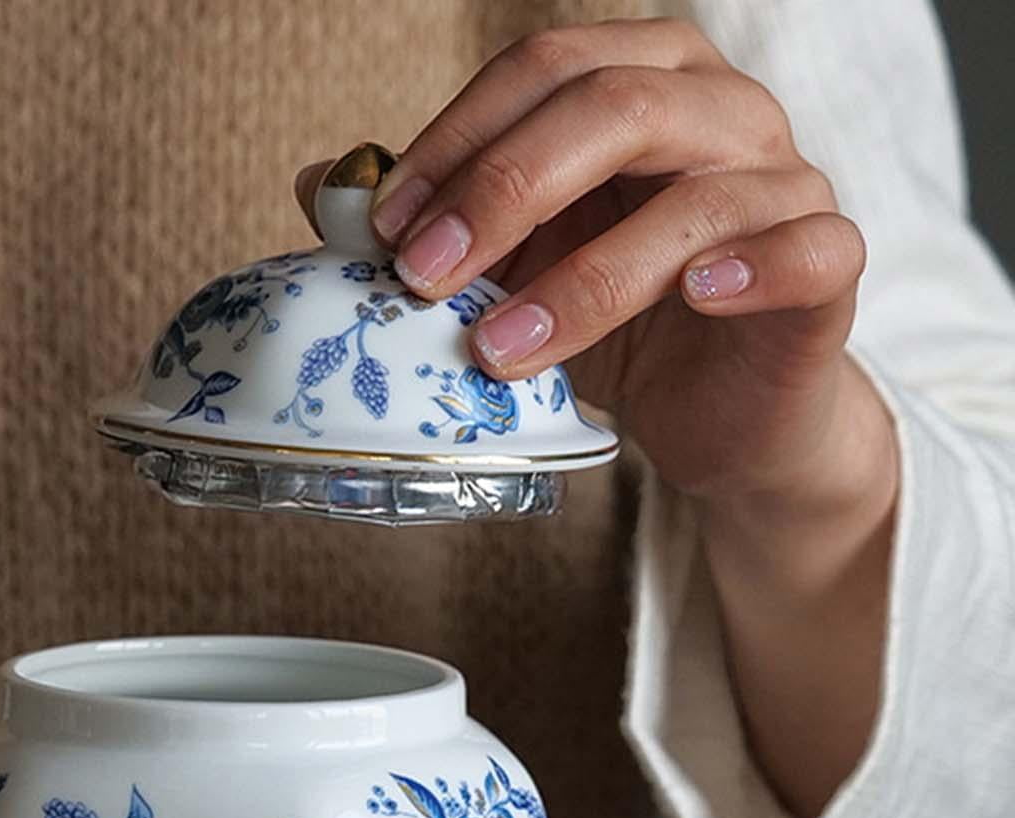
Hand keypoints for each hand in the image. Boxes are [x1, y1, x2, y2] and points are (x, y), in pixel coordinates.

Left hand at [297, 18, 901, 817]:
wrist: (716, 413)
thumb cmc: (616, 326)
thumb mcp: (510, 271)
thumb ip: (435, 222)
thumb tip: (321, 184)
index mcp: (641, 82)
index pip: (542, 69)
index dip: (456, 140)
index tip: (383, 229)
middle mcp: (719, 111)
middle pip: (614, 106)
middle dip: (502, 191)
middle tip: (423, 276)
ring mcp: (784, 181)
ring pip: (691, 200)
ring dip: (584, 278)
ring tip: (498, 350)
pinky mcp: (830, 264)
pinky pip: (805, 249)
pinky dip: (750, 268)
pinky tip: (693, 297)